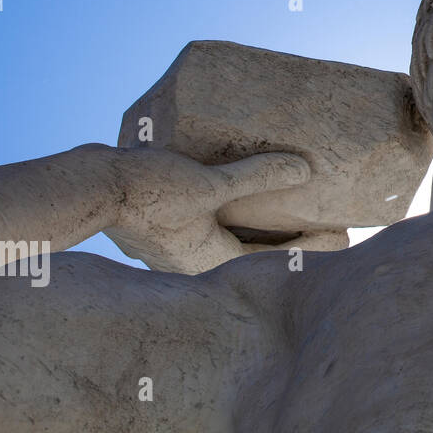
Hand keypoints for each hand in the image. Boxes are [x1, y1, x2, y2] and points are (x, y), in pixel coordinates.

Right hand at [104, 147, 338, 273]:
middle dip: (295, 234)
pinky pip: (217, 222)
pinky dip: (241, 211)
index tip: (345, 233)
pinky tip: (249, 193)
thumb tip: (305, 170)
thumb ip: (257, 177)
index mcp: (211, 261)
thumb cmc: (145, 191)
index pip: (276, 258)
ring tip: (297, 202)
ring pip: (238, 236)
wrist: (87, 186)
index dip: (313, 244)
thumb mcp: (208, 183)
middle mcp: (198, 262)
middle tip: (331, 219)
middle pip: (260, 250)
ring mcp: (181, 247)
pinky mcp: (169, 227)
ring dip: (267, 222)